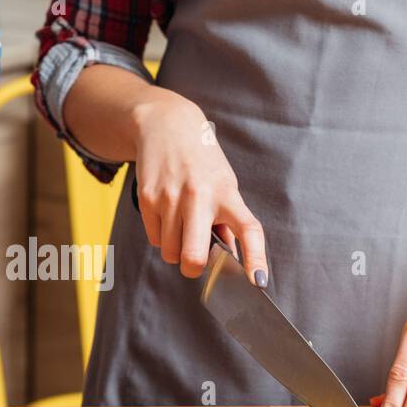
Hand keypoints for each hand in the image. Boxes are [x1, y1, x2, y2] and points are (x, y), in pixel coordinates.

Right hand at [131, 89, 267, 283]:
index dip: (255, 259)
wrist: (167, 126)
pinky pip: (155, 239)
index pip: (248, 230)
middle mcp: (200, 196)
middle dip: (194, 269)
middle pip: (193, 257)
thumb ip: (227, 219)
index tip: (258, 281)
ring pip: (170, 253)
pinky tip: (167, 214)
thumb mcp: (224, 183)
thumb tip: (229, 257)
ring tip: (181, 227)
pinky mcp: (148, 199)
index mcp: (227, 193)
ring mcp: (171, 199)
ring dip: (176, 250)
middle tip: (197, 263)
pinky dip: (161, 236)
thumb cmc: (202, 161)